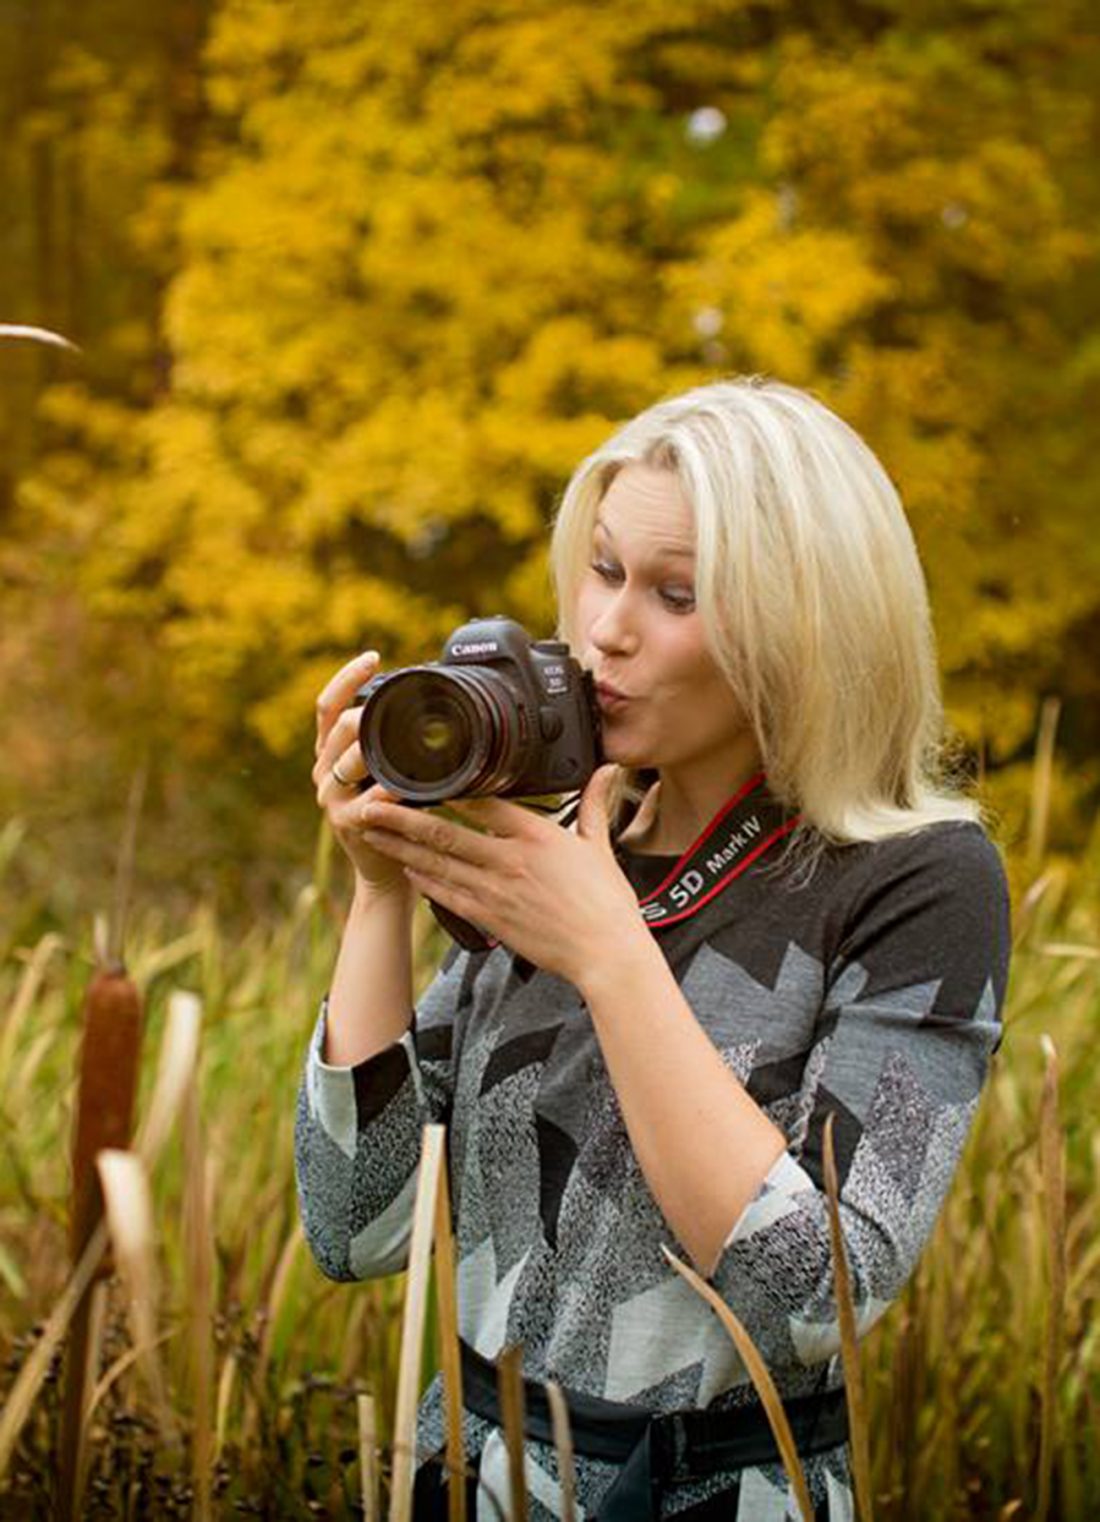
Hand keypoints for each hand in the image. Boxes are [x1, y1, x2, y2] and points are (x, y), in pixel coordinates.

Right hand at [311, 649, 411, 896]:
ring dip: (375, 746)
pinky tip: (406, 785)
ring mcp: (331, 798)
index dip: (346, 678)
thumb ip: (394, 743)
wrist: (387, 868)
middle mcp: (324, 771)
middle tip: (399, 704)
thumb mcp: (391, 770)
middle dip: (367, 712)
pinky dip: (388, 790)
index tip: (373, 656)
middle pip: (341, 727)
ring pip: (349, 759)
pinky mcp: (347, 823)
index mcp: (331, 752)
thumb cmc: (396, 814)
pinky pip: (368, 799)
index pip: (327, 706)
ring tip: (403, 738)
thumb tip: (429, 706)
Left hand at [355, 764, 652, 986]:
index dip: (446, 787)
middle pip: (445, 833)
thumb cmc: (607, 902)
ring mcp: (496, 891)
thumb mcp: (599, 846)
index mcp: (537, 835)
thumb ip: (593, 804)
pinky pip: (448, 895)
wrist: (605, 954)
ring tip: (372, 831)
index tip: (419, 774)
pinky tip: (406, 868)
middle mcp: (510, 860)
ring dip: (401, 847)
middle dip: (403, 817)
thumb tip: (606, 770)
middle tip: (371, 802)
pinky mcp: (491, 918)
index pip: (483, 802)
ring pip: (437, 863)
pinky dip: (424, 881)